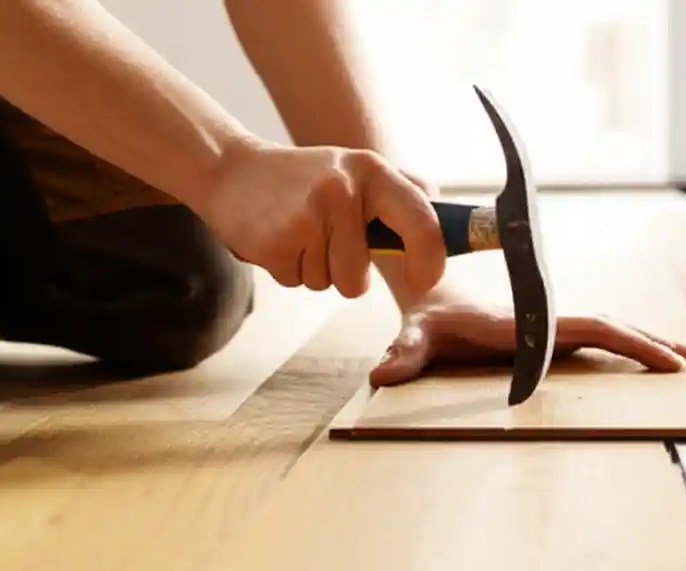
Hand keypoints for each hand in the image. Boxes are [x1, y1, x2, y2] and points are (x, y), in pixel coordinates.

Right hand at [197, 139, 444, 296]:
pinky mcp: (273, 242)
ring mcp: (306, 217)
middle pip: (360, 279)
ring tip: (297, 232)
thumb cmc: (307, 178)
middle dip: (344, 273)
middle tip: (324, 240)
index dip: (431, 259)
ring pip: (328, 284)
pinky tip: (277, 236)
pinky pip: (296, 283)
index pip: (421, 221)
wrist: (231, 170)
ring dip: (314, 269)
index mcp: (371, 171)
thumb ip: (403, 193)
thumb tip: (454, 217)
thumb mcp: (356, 170)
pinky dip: (287, 268)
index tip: (425, 279)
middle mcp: (342, 191)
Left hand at [369, 289, 685, 386]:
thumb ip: (403, 353)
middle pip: (608, 327)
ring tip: (682, 360)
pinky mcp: (548, 336)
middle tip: (684, 362)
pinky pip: (595, 339)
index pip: (584, 326)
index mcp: (526, 322)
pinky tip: (646, 358)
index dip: (622, 339)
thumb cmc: (427, 316)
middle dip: (646, 343)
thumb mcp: (415, 334)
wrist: (430, 291)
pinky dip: (624, 347)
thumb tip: (384, 375)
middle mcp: (544, 321)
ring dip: (643, 343)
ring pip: (607, 331)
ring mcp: (549, 328)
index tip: (653, 354)